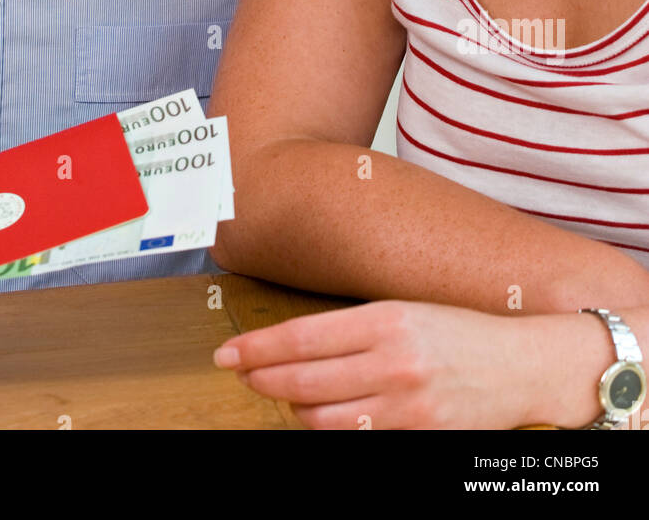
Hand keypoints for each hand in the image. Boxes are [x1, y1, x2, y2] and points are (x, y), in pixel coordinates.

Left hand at [213, 299, 611, 429]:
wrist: (525, 364)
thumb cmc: (462, 332)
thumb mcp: (406, 312)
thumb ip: (354, 331)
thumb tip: (295, 346)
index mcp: (388, 319)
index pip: (302, 338)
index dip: (257, 349)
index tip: (227, 352)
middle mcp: (394, 362)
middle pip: (303, 381)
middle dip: (261, 378)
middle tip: (240, 371)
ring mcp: (408, 406)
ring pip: (322, 418)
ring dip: (292, 408)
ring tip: (279, 393)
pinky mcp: (421, 437)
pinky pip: (356, 439)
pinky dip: (330, 430)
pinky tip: (320, 416)